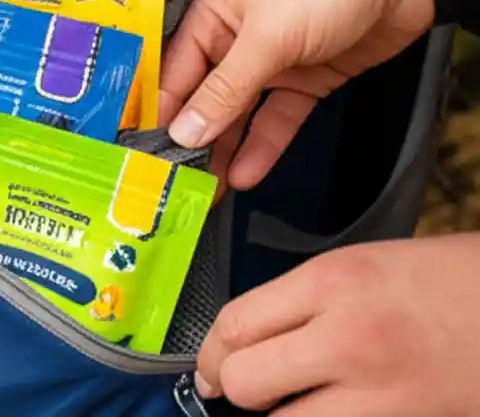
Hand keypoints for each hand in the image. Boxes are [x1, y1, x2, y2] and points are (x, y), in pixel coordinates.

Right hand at [159, 0, 435, 189]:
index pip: (171, 74)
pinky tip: (247, 173)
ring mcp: (271, 62)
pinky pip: (276, 119)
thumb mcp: (268, 36)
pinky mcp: (305, 80)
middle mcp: (234, 41)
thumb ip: (226, 89)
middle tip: (174, 185)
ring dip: (224, 152)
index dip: (157, 115)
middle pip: (203, 100)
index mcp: (211, 18)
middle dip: (190, 141)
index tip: (143, 157)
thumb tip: (184, 132)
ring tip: (207, 192)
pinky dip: (263, 146)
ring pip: (238, 116)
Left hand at [195, 234, 479, 415]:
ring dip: (280, 416)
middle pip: (245, 380)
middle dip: (234, 387)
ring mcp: (378, 390)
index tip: (211, 364)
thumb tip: (255, 334)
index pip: (235, 324)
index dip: (211, 352)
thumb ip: (309, 297)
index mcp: (334, 280)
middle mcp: (346, 336)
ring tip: (291, 402)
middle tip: (239, 387)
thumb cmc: (461, 279)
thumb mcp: (373, 264)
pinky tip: (330, 411)